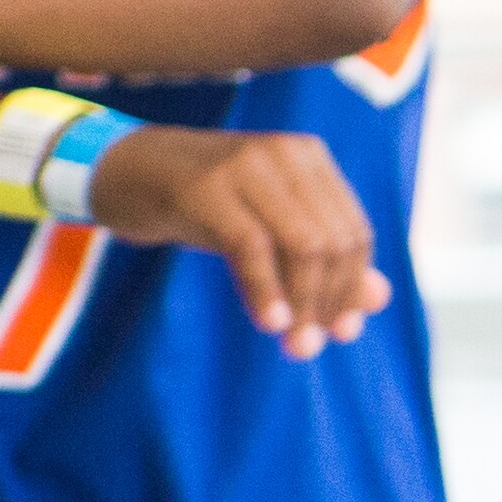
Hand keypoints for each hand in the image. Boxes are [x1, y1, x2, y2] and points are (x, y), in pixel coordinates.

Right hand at [85, 125, 388, 354]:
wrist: (122, 171)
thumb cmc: (203, 204)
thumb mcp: (266, 228)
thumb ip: (322, 260)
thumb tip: (379, 300)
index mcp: (310, 158)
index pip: (354, 232)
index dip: (352, 287)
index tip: (342, 331)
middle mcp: (286, 154)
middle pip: (334, 242)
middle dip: (329, 302)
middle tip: (310, 347)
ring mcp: (247, 164)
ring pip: (303, 245)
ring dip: (303, 303)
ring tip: (293, 343)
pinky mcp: (206, 186)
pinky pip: (252, 247)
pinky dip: (266, 290)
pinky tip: (269, 322)